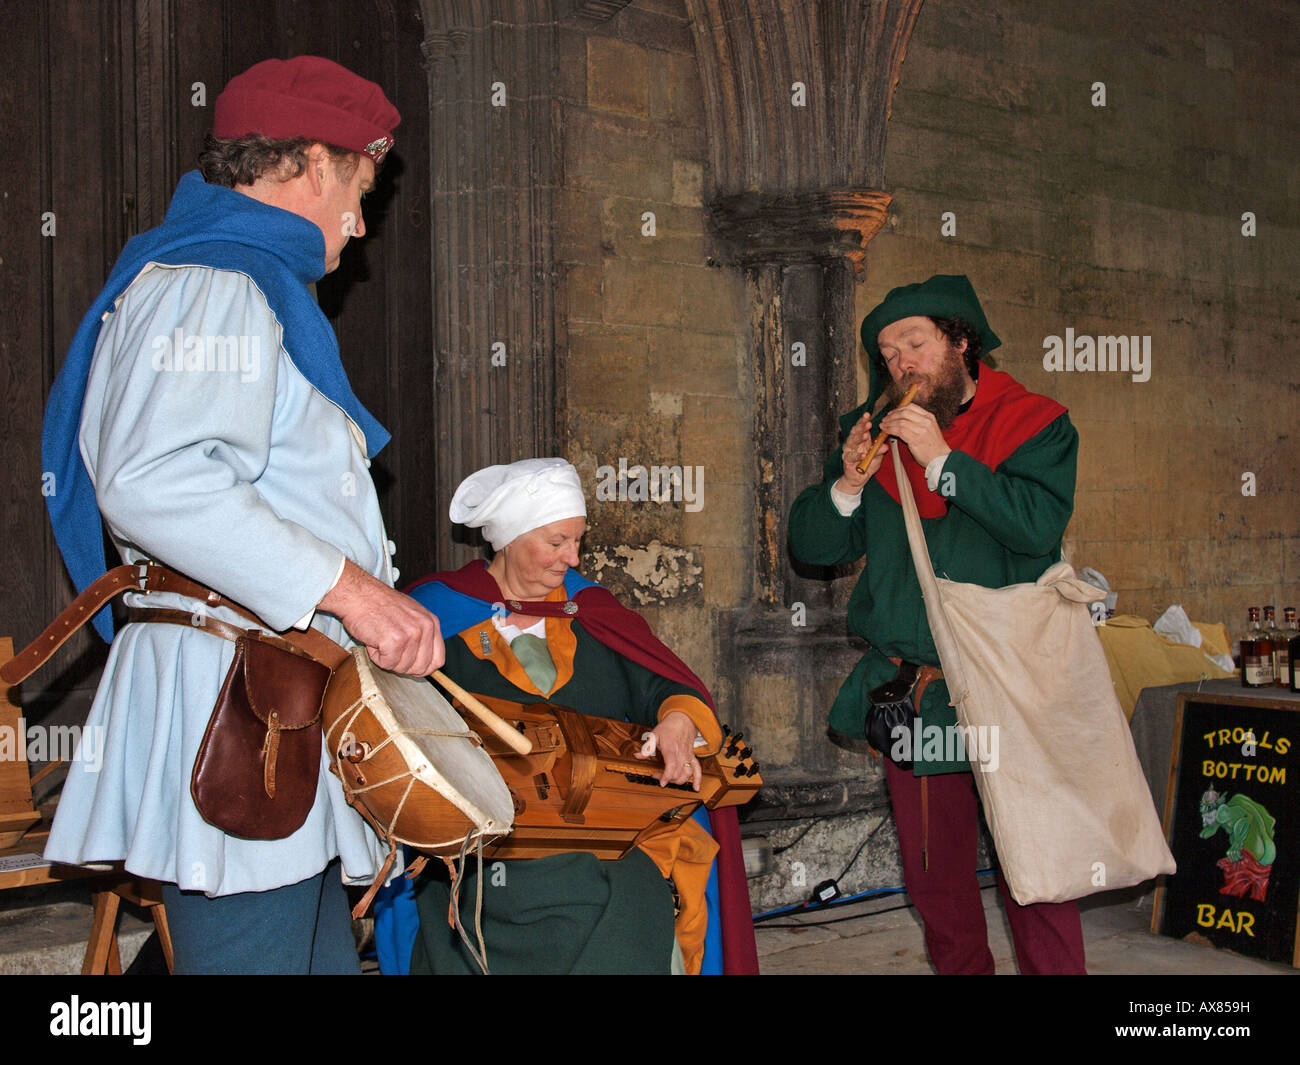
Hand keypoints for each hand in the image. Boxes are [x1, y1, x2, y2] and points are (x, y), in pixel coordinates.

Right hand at [317, 559, 444, 674]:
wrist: (358, 594)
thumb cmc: (379, 603)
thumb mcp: (411, 614)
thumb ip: (421, 634)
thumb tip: (424, 661)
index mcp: (432, 622)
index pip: (438, 660)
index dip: (423, 668)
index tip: (410, 667)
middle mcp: (425, 628)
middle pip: (421, 668)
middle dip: (403, 666)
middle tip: (390, 652)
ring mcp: (411, 635)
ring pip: (403, 668)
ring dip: (387, 659)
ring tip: (381, 639)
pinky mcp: (394, 641)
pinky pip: (387, 664)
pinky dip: (376, 657)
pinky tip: (374, 641)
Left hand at [636, 711, 700, 790]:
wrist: (682, 720)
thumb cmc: (668, 727)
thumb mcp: (654, 735)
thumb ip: (646, 748)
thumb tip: (637, 756)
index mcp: (671, 748)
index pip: (671, 766)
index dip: (666, 776)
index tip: (661, 782)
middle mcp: (681, 754)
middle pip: (678, 773)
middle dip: (668, 779)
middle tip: (657, 775)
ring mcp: (688, 756)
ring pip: (687, 774)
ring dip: (678, 781)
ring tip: (669, 779)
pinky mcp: (692, 757)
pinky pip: (698, 770)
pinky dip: (698, 780)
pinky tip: (696, 788)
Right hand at [836, 412, 882, 493]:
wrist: (859, 478)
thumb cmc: (867, 464)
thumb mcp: (877, 456)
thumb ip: (879, 450)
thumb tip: (885, 446)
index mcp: (860, 439)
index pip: (860, 427)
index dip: (863, 421)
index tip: (867, 415)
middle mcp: (852, 444)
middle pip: (854, 432)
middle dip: (860, 427)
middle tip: (868, 424)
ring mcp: (848, 452)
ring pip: (851, 442)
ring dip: (858, 438)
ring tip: (865, 436)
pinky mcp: (847, 461)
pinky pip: (851, 457)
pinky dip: (857, 456)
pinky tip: (863, 454)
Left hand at [879, 404, 950, 468]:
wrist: (940, 458)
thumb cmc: (933, 446)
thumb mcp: (930, 428)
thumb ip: (919, 422)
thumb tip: (902, 418)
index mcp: (929, 417)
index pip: (911, 407)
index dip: (898, 409)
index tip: (892, 413)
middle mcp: (926, 421)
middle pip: (904, 413)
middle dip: (892, 415)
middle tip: (885, 419)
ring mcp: (921, 430)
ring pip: (900, 422)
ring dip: (889, 423)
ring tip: (883, 426)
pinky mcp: (915, 439)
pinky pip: (899, 431)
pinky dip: (890, 430)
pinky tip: (886, 431)